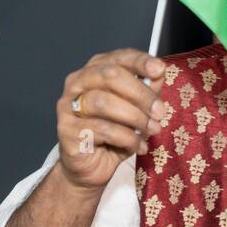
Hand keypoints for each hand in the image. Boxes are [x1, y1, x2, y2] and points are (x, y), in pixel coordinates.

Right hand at [55, 49, 166, 192]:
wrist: (90, 168)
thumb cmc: (113, 136)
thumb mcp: (136, 111)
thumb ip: (146, 91)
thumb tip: (159, 73)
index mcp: (94, 71)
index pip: (117, 58)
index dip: (139, 61)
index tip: (159, 70)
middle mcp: (77, 84)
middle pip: (110, 76)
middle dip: (141, 94)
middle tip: (160, 112)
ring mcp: (68, 106)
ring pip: (105, 102)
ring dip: (135, 117)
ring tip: (152, 130)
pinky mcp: (67, 130)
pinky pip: (102, 129)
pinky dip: (127, 138)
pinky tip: (138, 146)